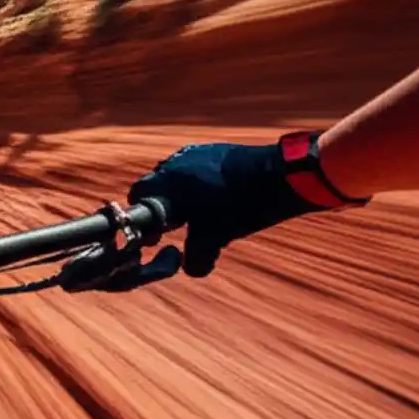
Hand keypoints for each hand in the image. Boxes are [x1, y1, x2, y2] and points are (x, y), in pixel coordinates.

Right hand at [128, 141, 325, 276]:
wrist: (281, 176)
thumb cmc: (243, 208)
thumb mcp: (215, 239)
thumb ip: (196, 258)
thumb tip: (189, 268)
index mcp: (168, 184)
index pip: (137, 197)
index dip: (144, 219)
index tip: (157, 235)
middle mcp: (174, 164)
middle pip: (154, 186)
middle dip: (161, 207)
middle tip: (177, 224)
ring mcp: (192, 154)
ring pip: (173, 177)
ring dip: (178, 195)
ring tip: (198, 212)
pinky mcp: (210, 149)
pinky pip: (191, 169)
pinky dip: (195, 185)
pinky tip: (215, 197)